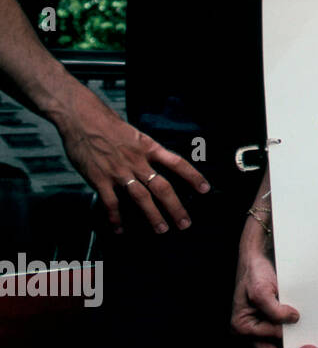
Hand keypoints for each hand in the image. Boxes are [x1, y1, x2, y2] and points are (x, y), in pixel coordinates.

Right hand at [57, 89, 208, 232]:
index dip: (193, 176)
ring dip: (153, 216)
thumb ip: (143, 150)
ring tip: (162, 229)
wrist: (81, 117)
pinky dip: (116, 218)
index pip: (177, 163)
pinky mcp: (100, 179)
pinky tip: (120, 229)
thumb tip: (153, 162)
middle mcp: (137, 161)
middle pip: (162, 187)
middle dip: (175, 207)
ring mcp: (119, 171)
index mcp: (148, 147)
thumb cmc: (106, 123)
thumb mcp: (133, 133)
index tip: (206, 189)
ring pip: (141, 198)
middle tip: (185, 223)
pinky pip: (111, 203)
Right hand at [231, 221, 316, 347]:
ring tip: (315, 338)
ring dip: (297, 341)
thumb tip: (293, 319)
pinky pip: (285, 329)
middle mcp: (251, 331)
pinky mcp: (272, 318)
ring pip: (281, 343)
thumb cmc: (254, 273)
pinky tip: (309, 326)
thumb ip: (274, 310)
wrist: (258, 258)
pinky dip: (297, 330)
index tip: (309, 346)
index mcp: (243, 328)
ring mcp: (262, 325)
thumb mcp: (261, 291)